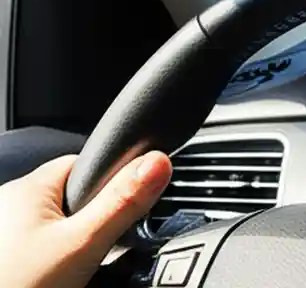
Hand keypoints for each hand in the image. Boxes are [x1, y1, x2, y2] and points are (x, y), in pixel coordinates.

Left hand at [0, 152, 172, 287]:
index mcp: (27, 188)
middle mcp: (7, 205)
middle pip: (71, 200)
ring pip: (54, 229)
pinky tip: (52, 282)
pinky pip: (36, 250)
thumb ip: (122, 202)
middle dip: (90, 224)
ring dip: (69, 247)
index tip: (125, 213)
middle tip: (96, 254)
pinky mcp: (3, 259)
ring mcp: (2, 235)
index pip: (84, 165)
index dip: (111, 186)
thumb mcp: (83, 246)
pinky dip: (49, 265)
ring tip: (72, 274)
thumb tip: (158, 162)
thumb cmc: (20, 287)